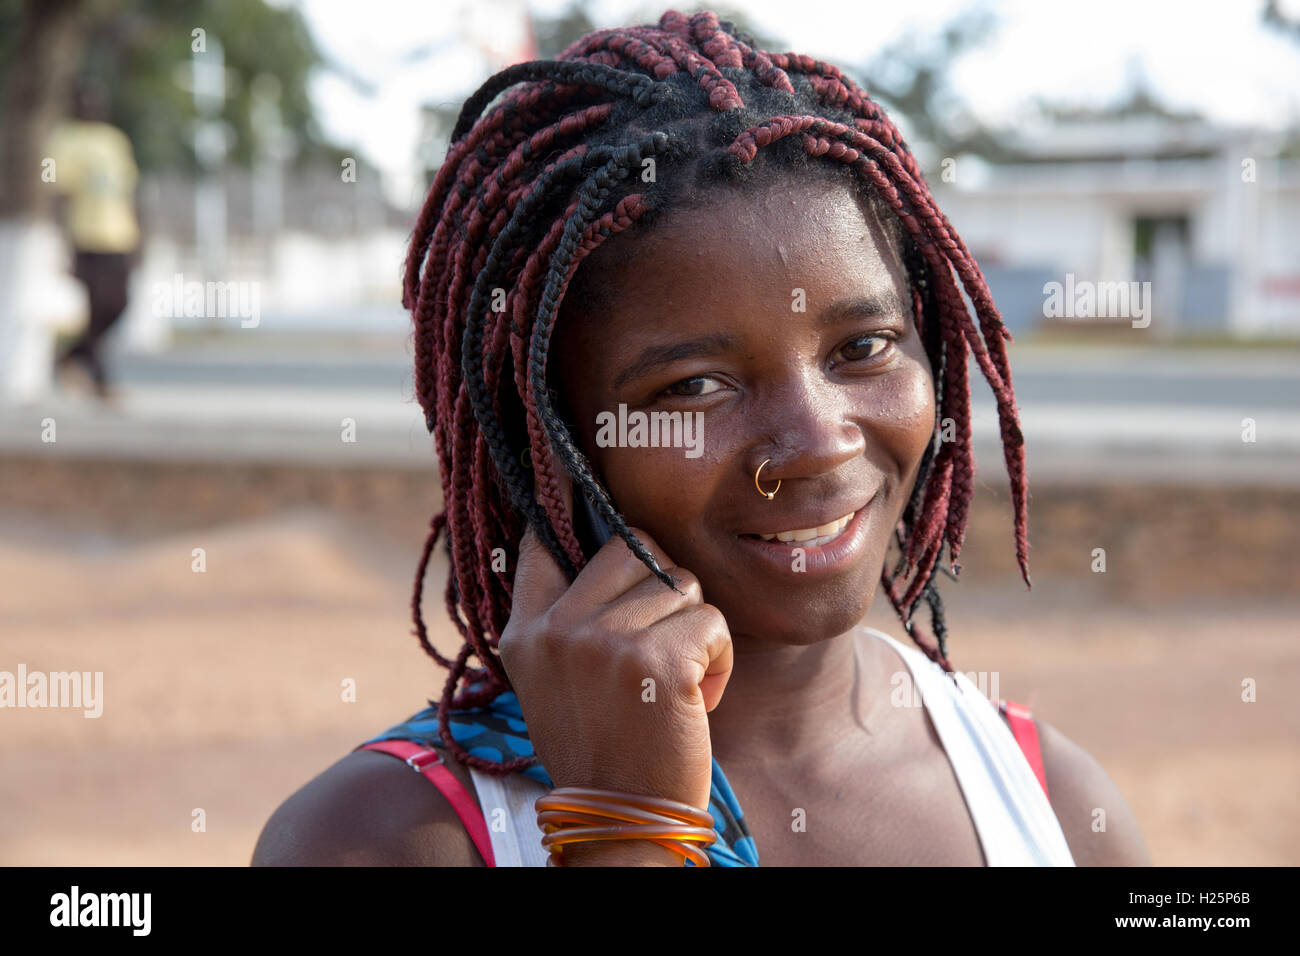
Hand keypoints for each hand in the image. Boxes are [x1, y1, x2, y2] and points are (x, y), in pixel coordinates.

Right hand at [495, 460, 733, 856]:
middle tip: (657, 655)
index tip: (565, 453)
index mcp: (526, 628)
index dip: (564, 497)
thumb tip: (598, 540)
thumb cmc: (605, 748)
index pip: (543, 537)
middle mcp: (555, 627)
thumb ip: (567, 614)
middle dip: (663, 592)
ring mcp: (600, 641)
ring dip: (694, 633)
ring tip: (672, 687)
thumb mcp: (558, 680)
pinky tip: (693, 701)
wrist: (621, 822)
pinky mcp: (652, 659)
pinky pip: (709, 621)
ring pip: (680, 585)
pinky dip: (717, 661)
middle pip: (634, 549)